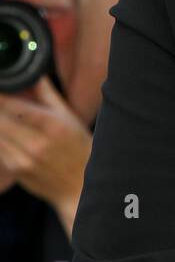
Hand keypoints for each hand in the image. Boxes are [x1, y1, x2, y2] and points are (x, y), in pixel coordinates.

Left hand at [0, 76, 91, 233]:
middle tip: (1, 99)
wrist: (79, 188)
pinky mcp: (15, 170)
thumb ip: (48, 94)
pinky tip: (7, 130)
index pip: (16, 106)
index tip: (1, 85)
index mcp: (53, 126)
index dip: (3, 95)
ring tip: (3, 113)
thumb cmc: (79, 149)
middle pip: (1, 120)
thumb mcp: (70, 118)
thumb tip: (34, 74)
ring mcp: (23, 159)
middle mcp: (36, 144)